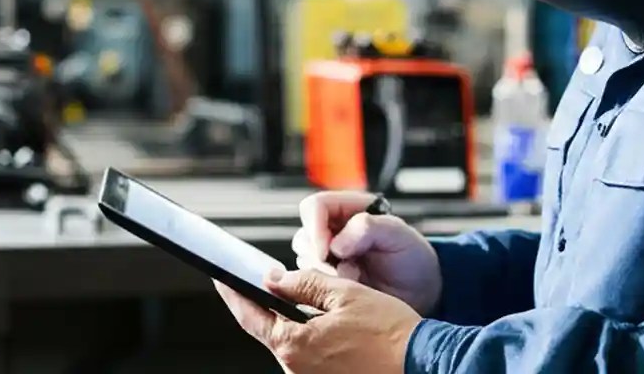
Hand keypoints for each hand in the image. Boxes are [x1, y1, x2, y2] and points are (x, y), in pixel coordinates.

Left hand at [215, 269, 421, 373]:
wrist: (423, 365)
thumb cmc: (390, 333)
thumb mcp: (345, 294)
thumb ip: (303, 284)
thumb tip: (273, 279)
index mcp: (294, 345)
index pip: (250, 316)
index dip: (233, 293)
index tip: (220, 277)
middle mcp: (297, 369)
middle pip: (270, 330)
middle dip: (265, 303)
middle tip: (261, 277)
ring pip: (291, 341)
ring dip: (291, 319)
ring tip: (299, 294)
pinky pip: (309, 354)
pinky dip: (309, 334)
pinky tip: (323, 320)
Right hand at [293, 191, 441, 314]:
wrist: (419, 294)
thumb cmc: (413, 259)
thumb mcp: (399, 236)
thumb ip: (369, 228)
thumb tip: (337, 242)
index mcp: (351, 208)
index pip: (315, 206)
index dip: (315, 226)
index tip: (327, 250)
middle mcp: (335, 229)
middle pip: (304, 234)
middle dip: (320, 255)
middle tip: (345, 268)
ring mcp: (330, 255)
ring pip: (304, 259)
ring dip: (325, 273)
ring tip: (356, 277)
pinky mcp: (327, 279)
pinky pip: (310, 282)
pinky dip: (326, 287)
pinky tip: (350, 287)